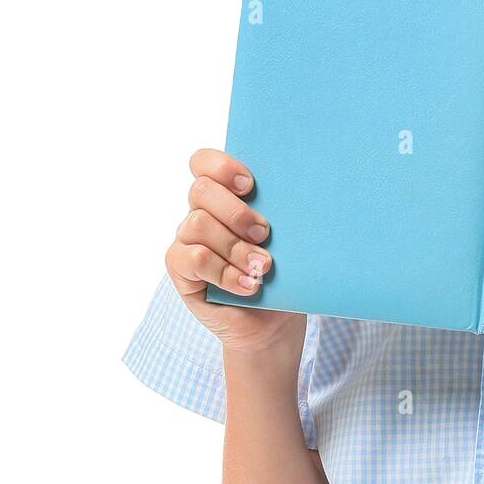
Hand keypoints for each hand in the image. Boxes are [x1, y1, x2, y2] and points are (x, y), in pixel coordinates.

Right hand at [164, 148, 303, 355]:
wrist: (274, 320)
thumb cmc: (284, 272)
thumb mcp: (287, 238)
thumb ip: (281, 213)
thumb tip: (303, 193)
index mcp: (226, 195)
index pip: (204, 162)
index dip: (222, 166)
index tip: (250, 184)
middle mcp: (202, 212)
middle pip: (202, 190)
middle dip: (236, 211)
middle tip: (265, 233)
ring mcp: (188, 239)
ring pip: (198, 224)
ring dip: (235, 247)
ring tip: (263, 267)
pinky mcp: (181, 270)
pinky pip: (192, 258)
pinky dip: (224, 272)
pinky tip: (248, 285)